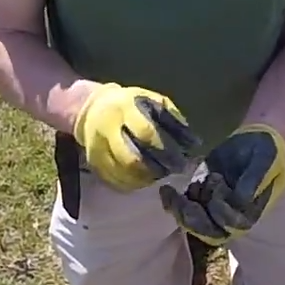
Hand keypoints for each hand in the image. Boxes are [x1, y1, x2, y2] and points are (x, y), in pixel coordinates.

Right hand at [71, 83, 196, 190]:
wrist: (92, 108)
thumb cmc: (130, 104)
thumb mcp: (152, 100)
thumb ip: (172, 118)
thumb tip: (192, 142)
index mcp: (124, 109)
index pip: (146, 133)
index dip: (165, 148)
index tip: (181, 157)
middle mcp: (107, 129)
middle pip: (132, 159)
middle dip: (156, 169)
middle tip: (172, 171)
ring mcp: (97, 149)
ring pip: (123, 174)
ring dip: (146, 179)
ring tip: (160, 174)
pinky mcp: (93, 163)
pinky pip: (114, 181)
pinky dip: (132, 184)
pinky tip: (145, 179)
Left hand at [159, 124, 284, 244]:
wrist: (254, 139)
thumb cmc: (266, 151)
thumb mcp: (264, 161)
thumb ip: (253, 180)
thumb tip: (241, 200)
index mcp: (250, 211)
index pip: (233, 224)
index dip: (222, 214)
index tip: (218, 192)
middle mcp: (231, 215)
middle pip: (209, 230)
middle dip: (193, 219)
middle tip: (182, 203)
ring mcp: (213, 207)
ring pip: (194, 220)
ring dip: (180, 209)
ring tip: (170, 193)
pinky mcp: (200, 196)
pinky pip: (185, 206)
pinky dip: (174, 201)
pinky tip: (166, 190)